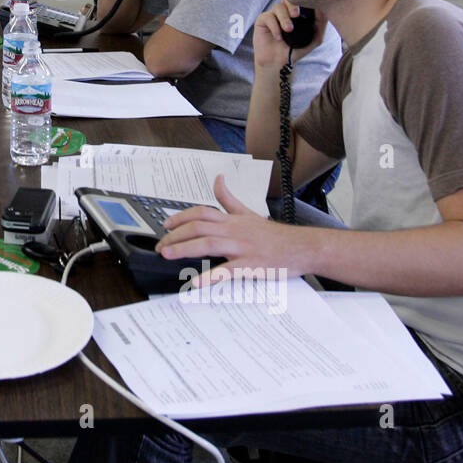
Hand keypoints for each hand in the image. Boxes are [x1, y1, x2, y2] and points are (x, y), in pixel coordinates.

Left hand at [157, 176, 312, 286]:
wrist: (303, 247)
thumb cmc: (275, 235)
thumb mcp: (248, 212)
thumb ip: (229, 198)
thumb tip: (217, 179)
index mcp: (232, 220)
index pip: (201, 212)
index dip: (181, 217)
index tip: (166, 224)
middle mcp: (234, 230)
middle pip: (199, 226)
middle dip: (175, 235)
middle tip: (160, 246)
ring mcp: (242, 247)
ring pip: (208, 243)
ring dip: (184, 249)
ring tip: (167, 255)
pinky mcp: (251, 265)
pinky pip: (228, 270)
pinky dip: (211, 276)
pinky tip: (197, 283)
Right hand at [253, 0, 326, 70]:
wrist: (279, 62)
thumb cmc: (295, 50)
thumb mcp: (314, 39)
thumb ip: (320, 25)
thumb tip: (323, 10)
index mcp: (297, 12)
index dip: (304, 0)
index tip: (310, 8)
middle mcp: (285, 11)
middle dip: (293, 4)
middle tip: (296, 15)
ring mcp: (273, 15)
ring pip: (278, 7)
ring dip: (284, 18)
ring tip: (288, 30)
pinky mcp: (262, 20)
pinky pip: (268, 17)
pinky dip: (274, 27)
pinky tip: (278, 37)